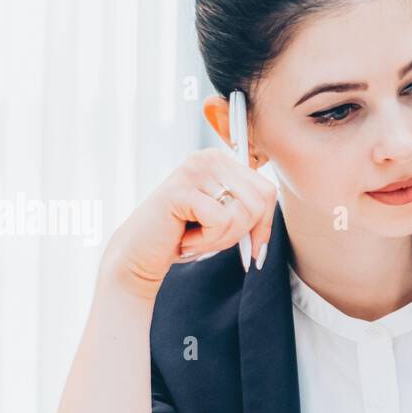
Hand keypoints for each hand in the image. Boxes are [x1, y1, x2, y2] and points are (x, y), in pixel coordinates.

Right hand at [99, 146, 277, 299]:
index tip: (250, 246)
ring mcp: (194, 170)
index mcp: (223, 161)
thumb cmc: (184, 237)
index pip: (267, 190)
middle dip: (239, 233)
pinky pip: (220, 222)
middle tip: (210, 239)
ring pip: (241, 214)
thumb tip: (271, 215)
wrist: (140, 254)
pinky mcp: (181, 189)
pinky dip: (206, 241)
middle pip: (258, 202)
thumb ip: (250, 210)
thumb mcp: (226, 220)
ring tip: (195, 237)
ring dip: (220, 239)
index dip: (263, 225)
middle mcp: (209, 158)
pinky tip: (184, 239)